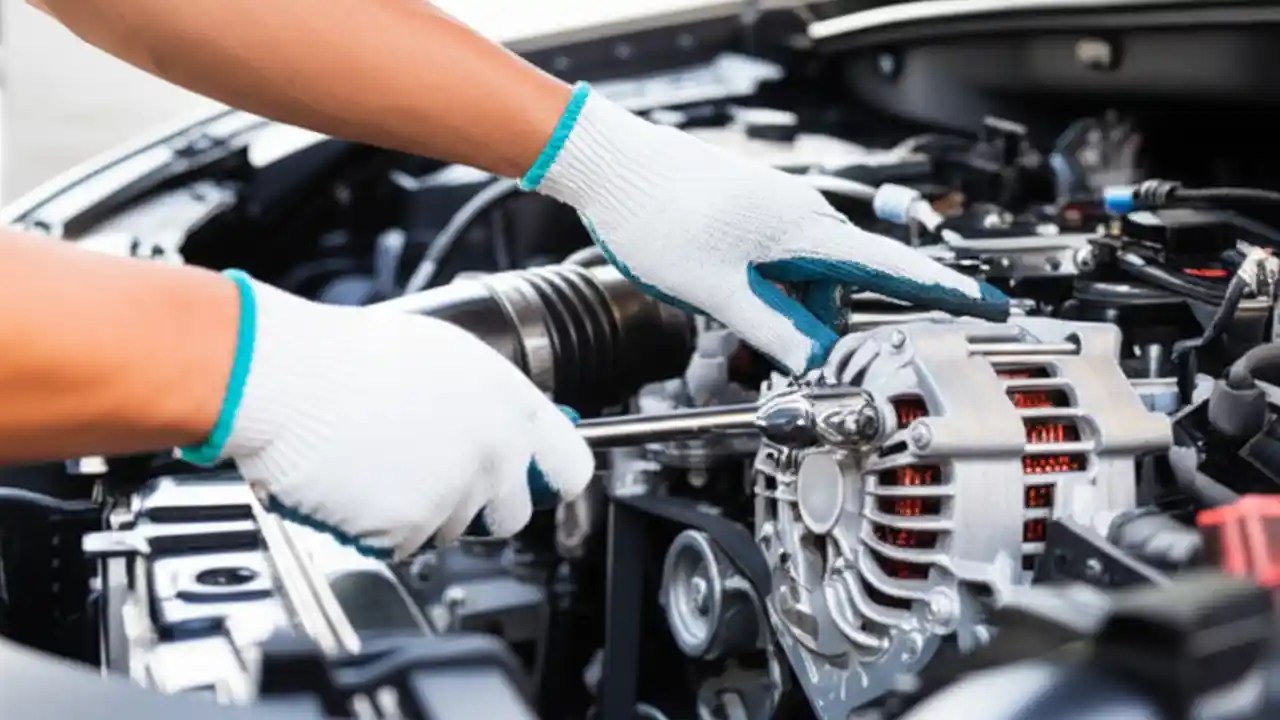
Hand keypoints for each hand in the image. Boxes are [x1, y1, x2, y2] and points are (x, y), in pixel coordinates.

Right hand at [180, 272, 593, 559]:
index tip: (538, 484)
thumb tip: (512, 429)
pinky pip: (405, 544)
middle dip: (481, 505)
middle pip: (513, 514)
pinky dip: (380, 526)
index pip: (572, 467)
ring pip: (454, 528)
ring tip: (381, 461)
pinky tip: (359, 482)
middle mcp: (494, 450)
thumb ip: (491, 401)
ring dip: (423, 509)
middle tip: (435, 475)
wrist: (286, 378)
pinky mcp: (411, 526)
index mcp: (511, 403)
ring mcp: (455, 492)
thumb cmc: (350, 359)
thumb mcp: (447, 358)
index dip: (549, 479)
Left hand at [522, 84, 1009, 374]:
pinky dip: (762, 293)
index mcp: (804, 231)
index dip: (945, 292)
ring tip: (728, 322)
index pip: (892, 268)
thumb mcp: (716, 292)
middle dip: (818, 327)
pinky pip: (775, 266)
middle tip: (787, 358)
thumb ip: (772, 331)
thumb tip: (815, 362)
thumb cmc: (655, 212)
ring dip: (781, 313)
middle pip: (839, 288)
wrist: (608, 164)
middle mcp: (799, 217)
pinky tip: (725, 301)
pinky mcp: (749, 217)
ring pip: (802, 282)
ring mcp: (773, 214)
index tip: (989, 305)